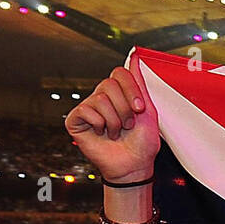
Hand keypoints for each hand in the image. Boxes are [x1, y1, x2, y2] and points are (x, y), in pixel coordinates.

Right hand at [65, 66, 160, 182]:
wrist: (134, 166)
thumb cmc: (142, 144)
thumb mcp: (149, 111)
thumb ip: (140, 84)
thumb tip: (135, 57)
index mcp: (119, 94)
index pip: (119, 73)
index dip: (131, 89)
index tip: (140, 108)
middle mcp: (102, 97)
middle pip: (109, 84)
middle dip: (125, 108)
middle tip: (128, 124)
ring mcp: (88, 108)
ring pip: (100, 99)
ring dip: (115, 120)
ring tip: (116, 132)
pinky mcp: (76, 119)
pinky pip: (87, 110)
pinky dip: (99, 124)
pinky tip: (102, 133)